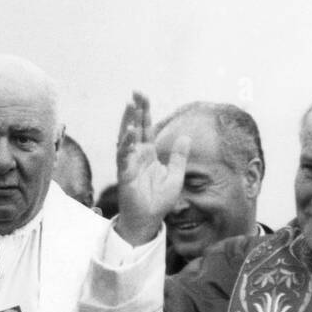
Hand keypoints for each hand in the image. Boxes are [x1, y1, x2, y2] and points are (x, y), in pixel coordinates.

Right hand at [114, 91, 189, 246]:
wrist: (149, 220)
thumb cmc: (159, 201)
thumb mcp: (175, 175)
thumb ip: (179, 156)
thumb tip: (187, 136)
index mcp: (149, 154)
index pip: (146, 128)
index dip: (145, 112)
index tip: (143, 96)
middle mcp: (137, 156)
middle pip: (136, 127)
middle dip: (136, 110)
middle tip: (136, 92)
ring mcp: (129, 164)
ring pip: (126, 138)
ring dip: (128, 121)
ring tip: (130, 105)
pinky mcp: (125, 174)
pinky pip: (124, 156)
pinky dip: (126, 144)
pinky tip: (130, 132)